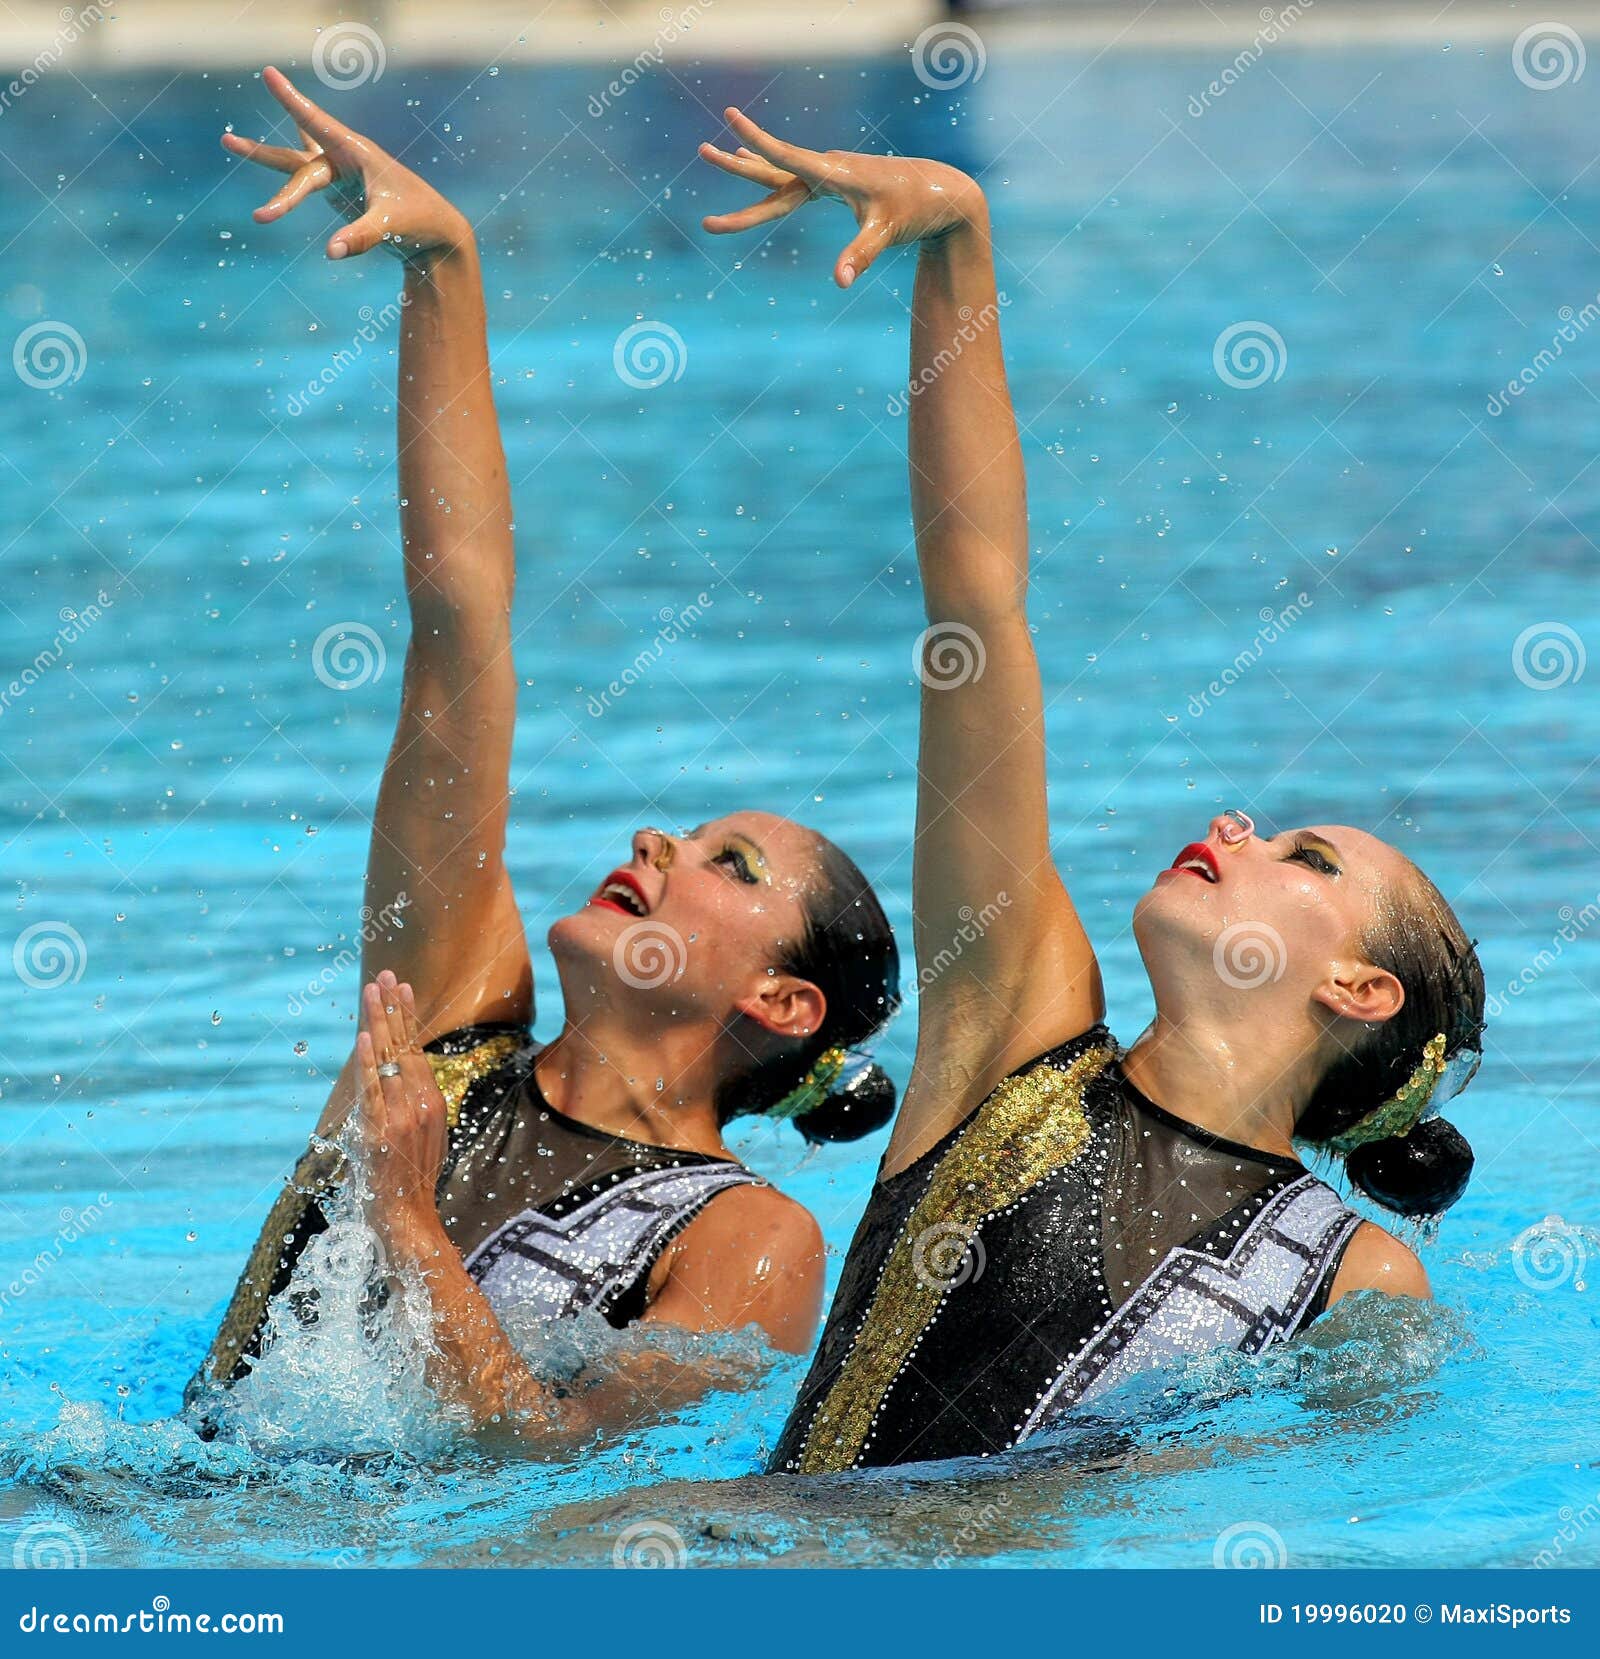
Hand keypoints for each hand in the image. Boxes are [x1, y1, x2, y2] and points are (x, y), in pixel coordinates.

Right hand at [222, 65, 471, 263]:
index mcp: (357, 153)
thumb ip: (361, 238)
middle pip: (298, 163)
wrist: (435, 232)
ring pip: (296, 168)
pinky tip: (275, 147)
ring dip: (264, 159)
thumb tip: (330, 251)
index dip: (291, 101)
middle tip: (226, 141)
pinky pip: (307, 178)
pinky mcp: (339, 192)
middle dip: (262, 156)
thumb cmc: (418, 222)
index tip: (269, 74)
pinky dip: (290, 176)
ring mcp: (340, 175)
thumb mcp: (391, 228)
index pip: (317, 123)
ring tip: (228, 141)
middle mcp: (345, 159)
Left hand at [354, 970, 449, 1245]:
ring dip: (379, 1021)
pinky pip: (373, 1087)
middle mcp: (421, 1102)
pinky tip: (365, 1036)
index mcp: (433, 1101)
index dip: (409, 1017)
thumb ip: (414, 1108)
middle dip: (394, 1007)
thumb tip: (401, 1082)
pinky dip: (368, 1060)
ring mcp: (402, 1114)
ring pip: (389, 1058)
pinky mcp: (381, 1129)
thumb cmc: (411, 1181)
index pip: (417, 1048)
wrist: (408, 1219)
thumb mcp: (423, 1138)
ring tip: (372, 990)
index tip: (402, 988)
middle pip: (405, 1044)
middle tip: (387, 976)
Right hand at [698, 106, 985, 287]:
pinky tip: (755, 163)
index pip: (787, 157)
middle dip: (736, 164)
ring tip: (712, 151)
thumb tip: (839, 281)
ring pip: (780, 171)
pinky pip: (796, 178)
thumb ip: (861, 255)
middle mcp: (827, 168)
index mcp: (834, 173)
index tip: (732, 118)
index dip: (757, 141)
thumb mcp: (886, 234)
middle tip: (701, 149)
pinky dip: (772, 172)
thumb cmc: (914, 211)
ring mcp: (830, 174)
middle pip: (773, 167)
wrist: (940, 193)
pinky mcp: (835, 182)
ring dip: (747, 164)